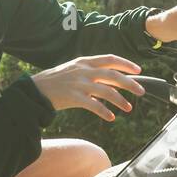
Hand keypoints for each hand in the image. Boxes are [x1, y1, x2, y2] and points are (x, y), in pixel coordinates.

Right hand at [31, 54, 145, 122]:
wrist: (35, 90)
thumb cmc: (55, 81)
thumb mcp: (73, 68)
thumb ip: (90, 70)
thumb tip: (110, 77)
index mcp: (84, 62)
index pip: (110, 59)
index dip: (125, 64)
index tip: (138, 70)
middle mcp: (83, 71)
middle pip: (113, 75)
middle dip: (130, 83)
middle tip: (141, 91)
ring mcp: (79, 84)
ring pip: (107, 92)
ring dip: (121, 101)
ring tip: (129, 108)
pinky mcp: (74, 97)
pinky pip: (94, 106)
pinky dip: (104, 112)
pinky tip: (111, 117)